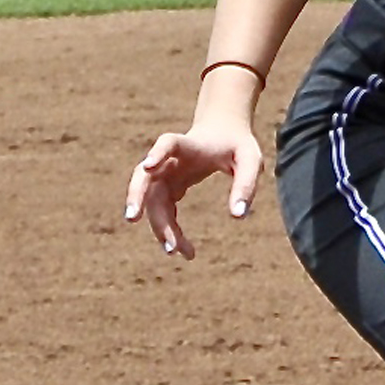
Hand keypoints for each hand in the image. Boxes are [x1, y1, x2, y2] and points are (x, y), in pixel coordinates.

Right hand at [123, 119, 264, 258]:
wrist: (223, 132)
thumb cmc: (238, 145)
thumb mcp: (251, 160)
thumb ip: (246, 185)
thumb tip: (238, 216)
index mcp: (188, 145)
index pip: (167, 144)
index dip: (157, 153)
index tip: (147, 166)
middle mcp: (170, 160)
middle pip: (146, 178)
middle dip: (138, 198)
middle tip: (134, 219)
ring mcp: (165, 175)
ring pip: (152, 202)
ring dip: (159, 226)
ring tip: (176, 252)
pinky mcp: (168, 189)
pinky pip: (163, 212)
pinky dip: (170, 231)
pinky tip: (184, 251)